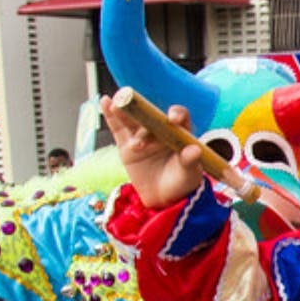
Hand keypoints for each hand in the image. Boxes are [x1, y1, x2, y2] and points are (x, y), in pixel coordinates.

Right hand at [99, 94, 203, 209]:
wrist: (163, 198)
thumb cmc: (181, 183)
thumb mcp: (189, 174)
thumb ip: (190, 161)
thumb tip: (194, 150)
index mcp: (179, 133)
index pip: (179, 117)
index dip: (176, 115)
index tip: (172, 119)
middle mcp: (160, 130)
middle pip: (152, 116)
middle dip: (144, 112)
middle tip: (137, 112)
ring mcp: (142, 136)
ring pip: (133, 120)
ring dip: (125, 111)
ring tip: (117, 104)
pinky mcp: (126, 144)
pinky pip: (118, 129)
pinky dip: (111, 116)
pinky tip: (105, 102)